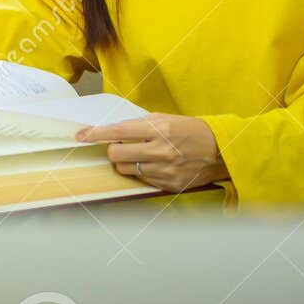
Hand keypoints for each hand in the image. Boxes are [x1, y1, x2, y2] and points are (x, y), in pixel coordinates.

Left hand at [74, 114, 229, 192]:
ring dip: (127, 162)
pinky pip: (142, 180)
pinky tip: (155, 165)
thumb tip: (114, 131)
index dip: (95, 134)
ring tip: (141, 155)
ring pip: (126, 169)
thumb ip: (140, 125)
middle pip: (116, 155)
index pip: (118, 132)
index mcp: (159, 129)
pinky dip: (142, 172)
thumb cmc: (193, 131)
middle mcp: (160, 151)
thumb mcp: (167, 119)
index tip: (81, 136)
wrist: (222, 151)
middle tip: (121, 146)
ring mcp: (164, 170)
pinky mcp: (168, 184)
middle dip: (113, 150)